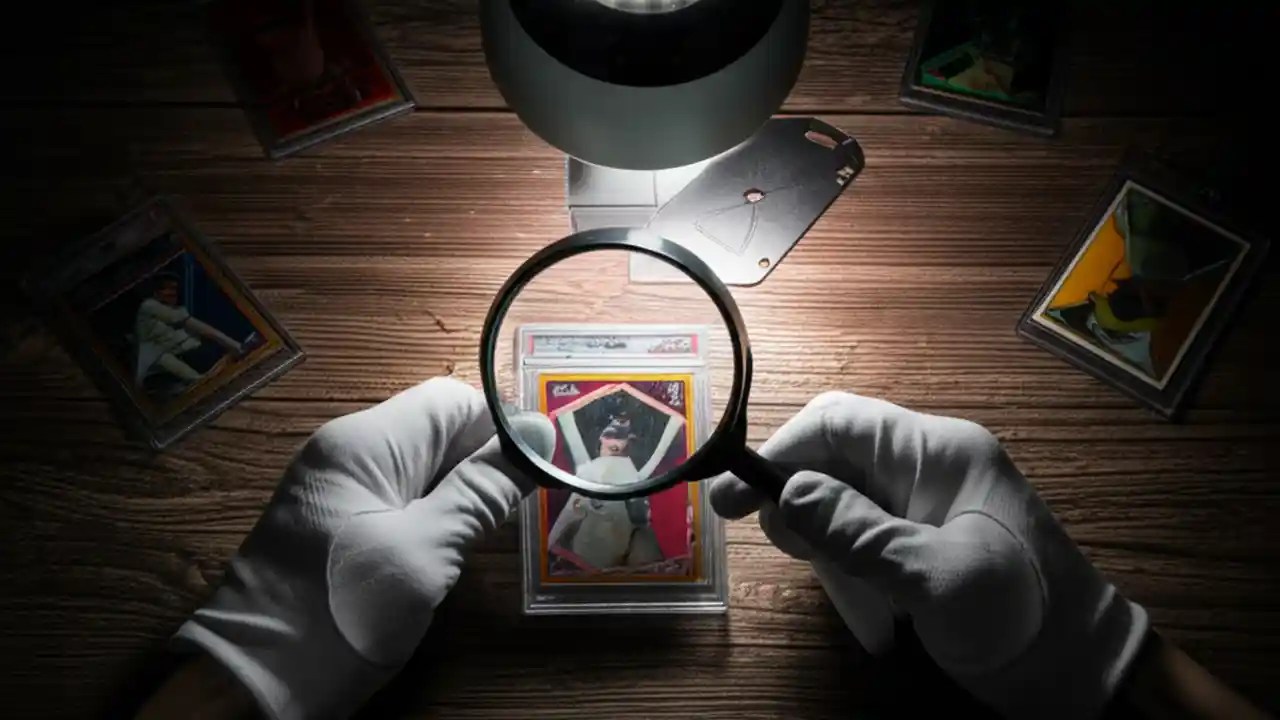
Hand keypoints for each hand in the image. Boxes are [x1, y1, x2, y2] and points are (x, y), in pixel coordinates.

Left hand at [171, 377, 553, 719]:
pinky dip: (435, 521)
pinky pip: (403, 502)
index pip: (452, 401)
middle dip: (485, 467)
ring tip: (486, 541)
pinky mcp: (339, 527)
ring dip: (463, 498)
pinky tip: (448, 558)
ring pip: (426, 471)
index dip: (502, 429)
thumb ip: (481, 492)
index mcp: (363, 443)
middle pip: (440, 433)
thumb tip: (542, 435)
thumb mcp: (423, 554)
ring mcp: (339, 491)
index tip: (538, 474)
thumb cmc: (334, 618)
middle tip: (521, 514)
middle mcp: (348, 453)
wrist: (246, 690)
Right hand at [711, 392, 1149, 719]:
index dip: (780, 452)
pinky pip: (859, 539)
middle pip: (831, 458)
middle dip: (800, 506)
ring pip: (837, 503)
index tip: (732, 499)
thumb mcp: (937, 578)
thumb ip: (859, 533)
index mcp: (938, 452)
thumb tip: (784, 494)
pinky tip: (877, 618)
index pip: (839, 423)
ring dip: (829, 553)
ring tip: (862, 609)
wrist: (1083, 671)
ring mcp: (922, 502)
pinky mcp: (918, 539)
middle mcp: (925, 465)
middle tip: (796, 558)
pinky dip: (850, 575)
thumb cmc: (1024, 616)